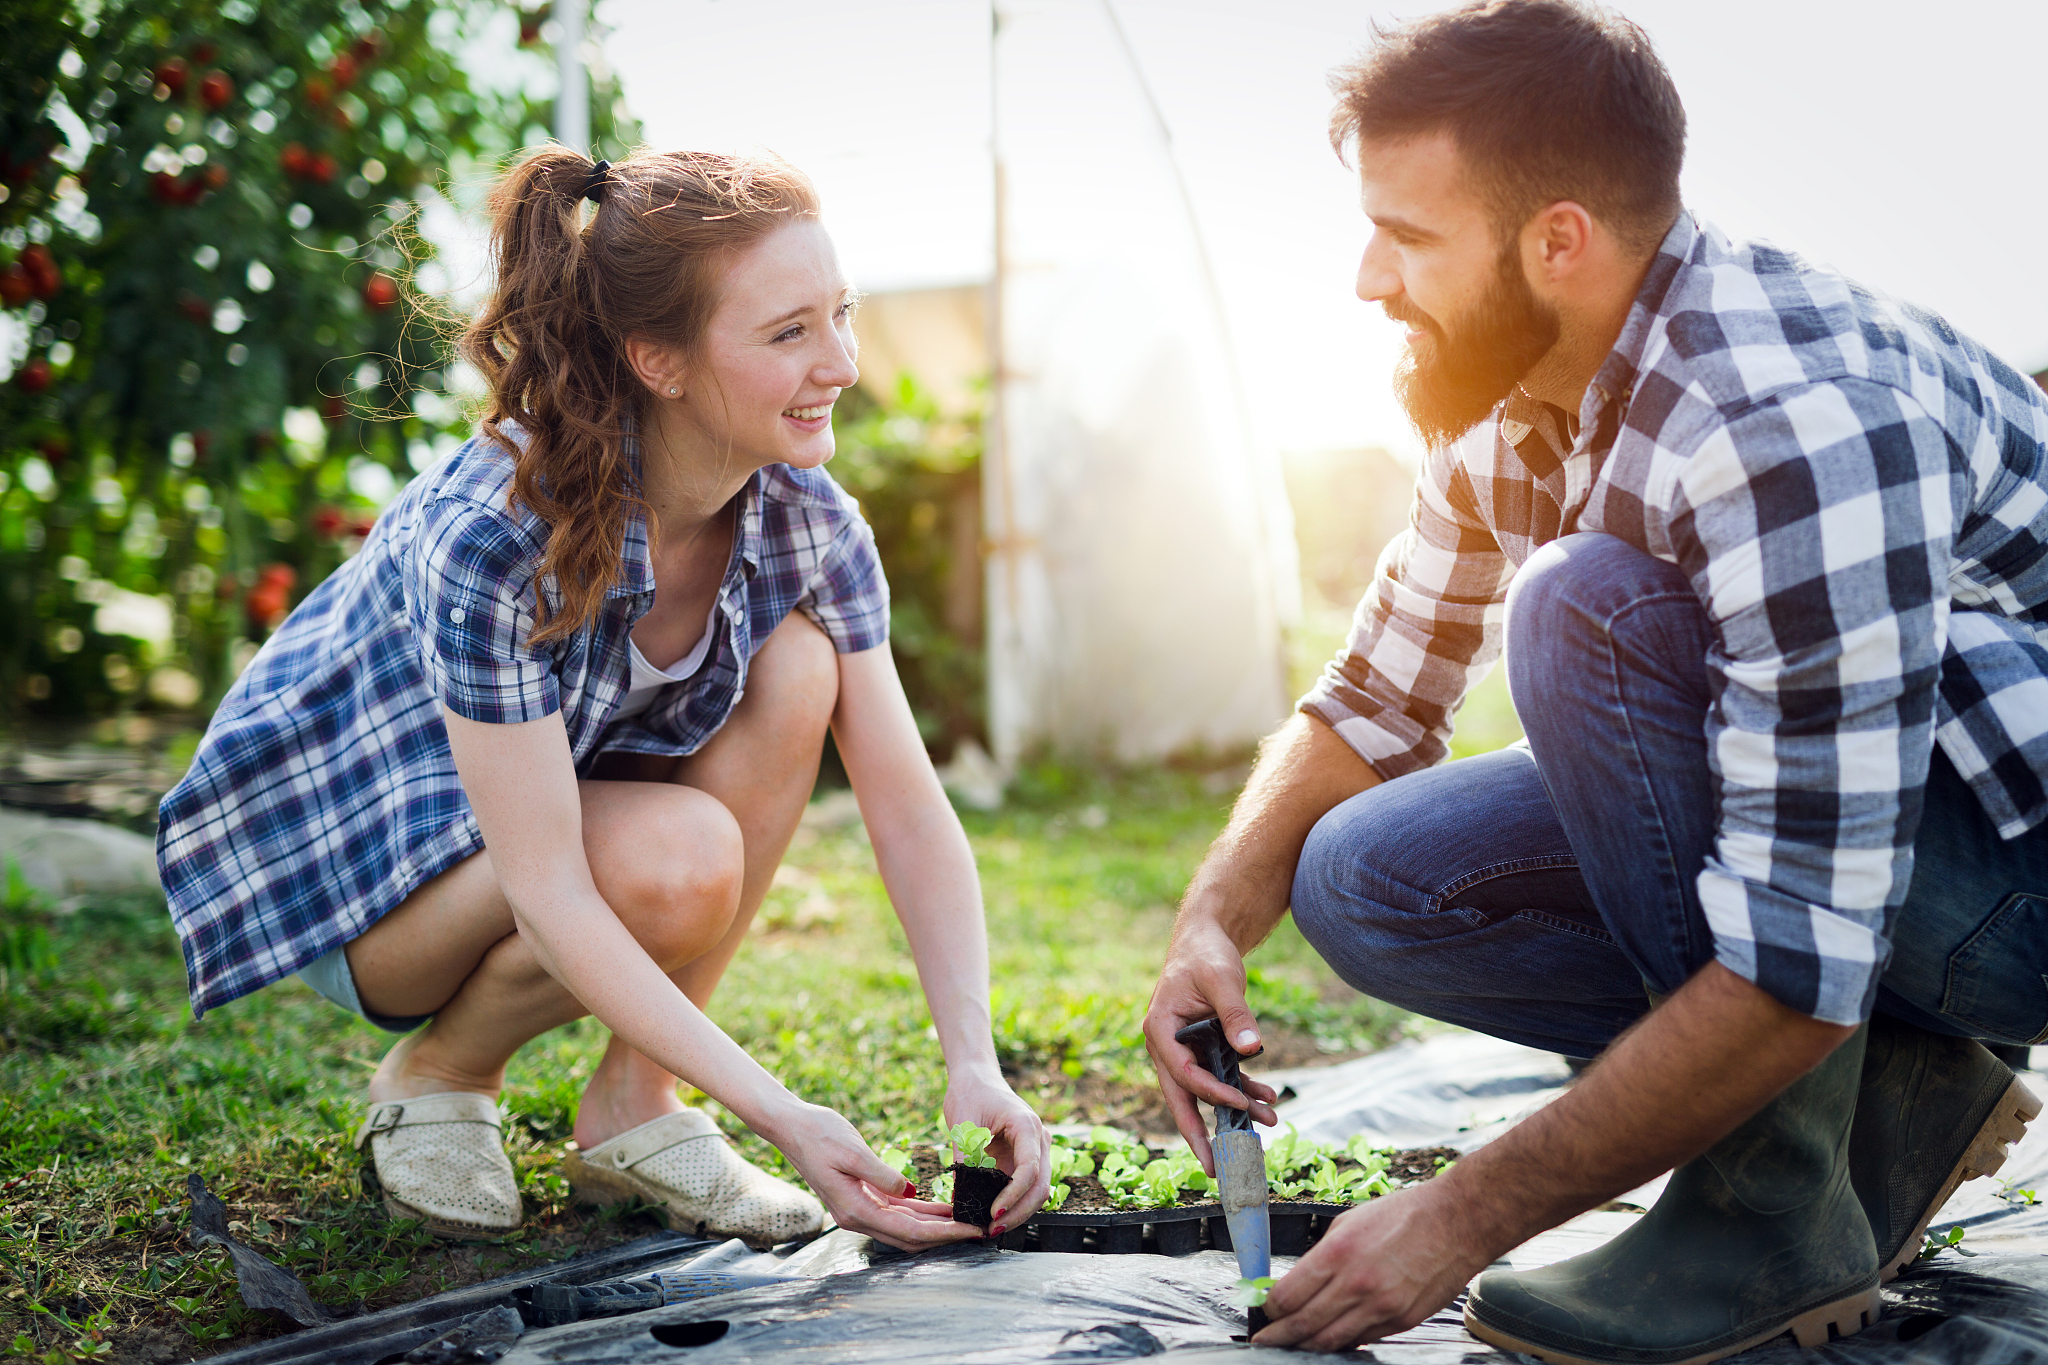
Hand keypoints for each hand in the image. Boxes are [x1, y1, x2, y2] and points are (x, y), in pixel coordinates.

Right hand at [766, 1102, 981, 1252]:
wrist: (792, 1126)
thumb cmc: (819, 1134)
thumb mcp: (854, 1151)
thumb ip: (882, 1175)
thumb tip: (910, 1193)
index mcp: (856, 1210)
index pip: (909, 1231)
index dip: (943, 1233)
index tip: (970, 1230)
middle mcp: (858, 1217)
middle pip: (910, 1238)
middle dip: (945, 1237)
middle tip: (977, 1231)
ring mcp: (859, 1210)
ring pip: (905, 1228)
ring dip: (935, 1227)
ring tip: (966, 1222)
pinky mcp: (862, 1198)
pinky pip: (898, 1213)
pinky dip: (921, 1213)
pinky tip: (941, 1210)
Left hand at [943, 1069, 1049, 1236]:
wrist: (976, 1076)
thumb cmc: (969, 1093)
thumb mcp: (963, 1124)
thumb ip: (965, 1159)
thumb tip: (962, 1197)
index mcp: (1026, 1125)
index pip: (1029, 1169)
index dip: (1013, 1195)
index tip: (994, 1212)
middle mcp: (1038, 1139)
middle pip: (1040, 1185)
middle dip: (1018, 1212)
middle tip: (991, 1230)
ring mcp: (1035, 1149)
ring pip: (1037, 1190)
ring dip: (1018, 1212)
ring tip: (991, 1228)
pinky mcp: (1025, 1158)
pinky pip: (1026, 1186)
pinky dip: (1013, 1203)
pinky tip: (993, 1215)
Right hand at [1142, 922, 1279, 1172]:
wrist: (1205, 940)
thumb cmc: (1206, 955)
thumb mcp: (1222, 980)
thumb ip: (1236, 1014)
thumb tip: (1252, 1049)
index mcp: (1161, 1030)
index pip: (1183, 1074)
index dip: (1211, 1092)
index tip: (1241, 1105)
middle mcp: (1167, 1046)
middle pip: (1182, 1098)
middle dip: (1199, 1135)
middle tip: (1214, 1169)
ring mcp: (1183, 1050)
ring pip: (1206, 1091)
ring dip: (1234, 1110)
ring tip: (1268, 1126)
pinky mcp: (1202, 1048)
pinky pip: (1221, 1076)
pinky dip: (1242, 1088)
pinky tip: (1268, 1098)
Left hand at [1254, 1179, 1492, 1351]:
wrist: (1457, 1222)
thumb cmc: (1402, 1215)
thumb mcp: (1349, 1223)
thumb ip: (1321, 1255)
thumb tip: (1296, 1283)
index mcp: (1338, 1253)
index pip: (1287, 1295)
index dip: (1268, 1308)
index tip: (1261, 1310)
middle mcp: (1357, 1285)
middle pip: (1303, 1325)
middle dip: (1277, 1337)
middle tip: (1262, 1341)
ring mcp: (1381, 1308)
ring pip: (1330, 1341)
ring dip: (1304, 1347)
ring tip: (1289, 1346)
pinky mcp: (1401, 1321)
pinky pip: (1360, 1340)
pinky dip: (1340, 1343)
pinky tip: (1327, 1340)